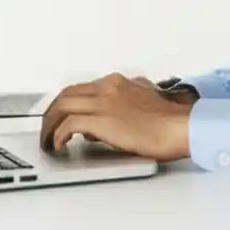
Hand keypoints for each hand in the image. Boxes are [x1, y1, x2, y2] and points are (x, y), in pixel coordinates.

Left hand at [38, 73, 193, 161]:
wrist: (181, 126)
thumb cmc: (171, 121)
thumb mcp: (146, 100)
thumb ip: (127, 101)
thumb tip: (111, 117)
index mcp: (117, 83)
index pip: (82, 89)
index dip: (67, 104)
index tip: (62, 116)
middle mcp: (107, 87)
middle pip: (66, 94)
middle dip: (52, 112)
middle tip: (47, 128)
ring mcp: (104, 102)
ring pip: (62, 105)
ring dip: (50, 123)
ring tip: (48, 140)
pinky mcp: (102, 119)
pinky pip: (69, 124)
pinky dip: (59, 135)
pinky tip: (59, 145)